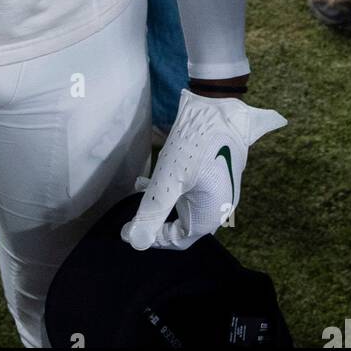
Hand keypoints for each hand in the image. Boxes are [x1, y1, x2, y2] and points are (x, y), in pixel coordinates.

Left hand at [121, 88, 285, 250]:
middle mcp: (220, 208)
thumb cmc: (195, 147)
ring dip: (163, 200)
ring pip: (187, 205)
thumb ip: (152, 213)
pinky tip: (160, 173)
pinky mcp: (218, 173)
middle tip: (134, 210)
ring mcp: (221, 190)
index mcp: (210, 216)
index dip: (153, 237)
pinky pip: (194, 189)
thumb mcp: (168, 181)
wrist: (221, 110)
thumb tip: (134, 241)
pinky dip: (175, 187)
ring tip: (140, 186)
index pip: (178, 240)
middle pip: (183, 224)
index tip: (129, 229)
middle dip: (157, 218)